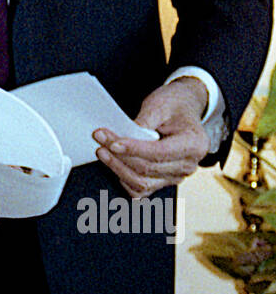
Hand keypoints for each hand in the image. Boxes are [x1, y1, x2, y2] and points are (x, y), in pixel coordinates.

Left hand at [93, 78, 208, 198]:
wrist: (184, 108)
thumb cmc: (174, 105)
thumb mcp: (160, 104)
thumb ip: (143, 122)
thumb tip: (123, 138)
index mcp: (194, 144)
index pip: (160, 153)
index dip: (134, 150)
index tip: (113, 143)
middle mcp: (188, 164)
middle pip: (148, 169)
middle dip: (119, 155)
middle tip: (100, 138)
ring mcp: (176, 176)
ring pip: (142, 183)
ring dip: (118, 168)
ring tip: (102, 150)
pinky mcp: (164, 180)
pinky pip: (141, 189)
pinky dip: (124, 178)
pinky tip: (113, 163)